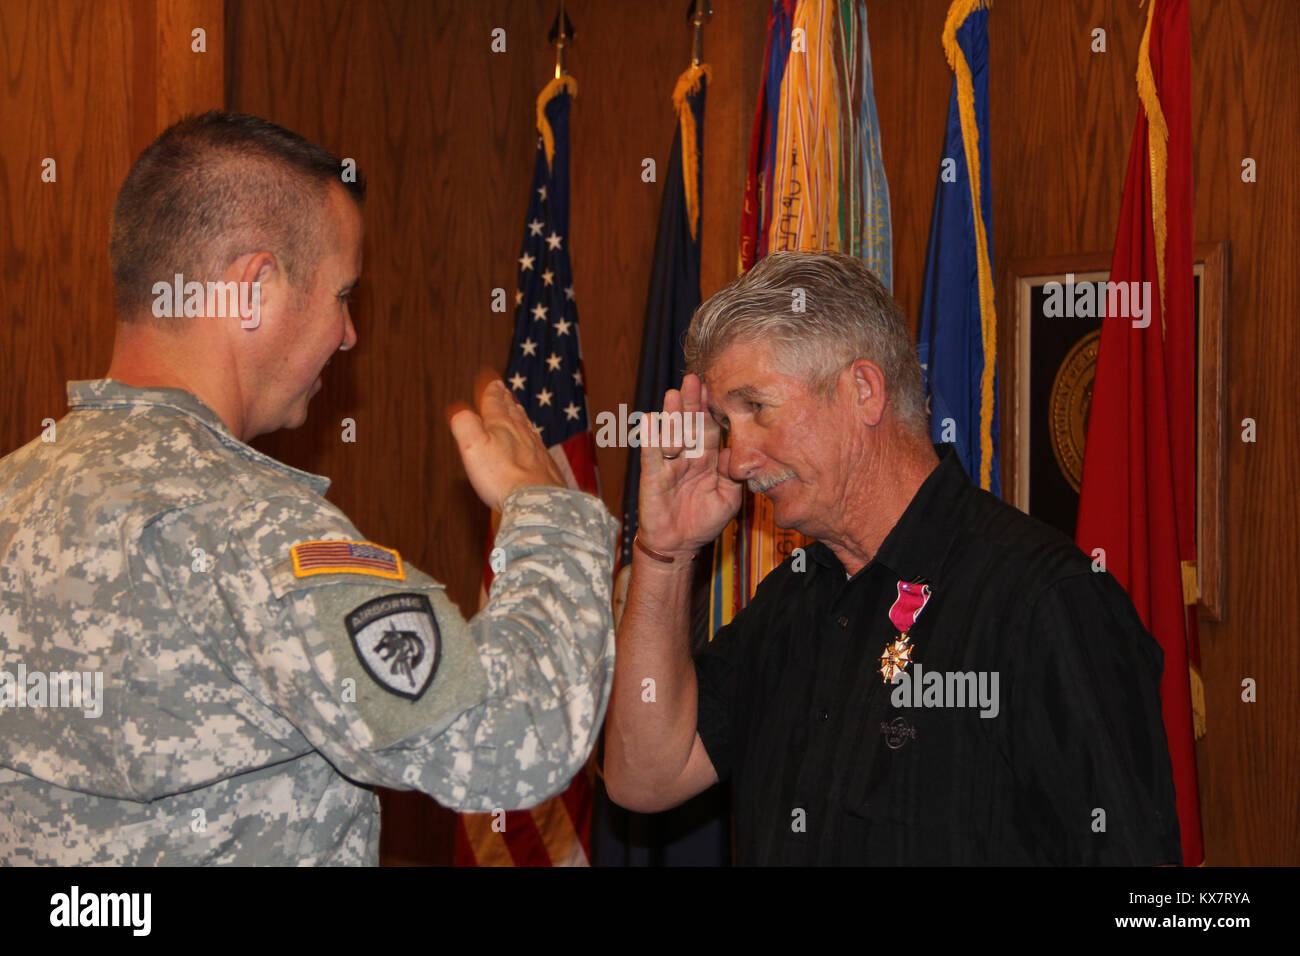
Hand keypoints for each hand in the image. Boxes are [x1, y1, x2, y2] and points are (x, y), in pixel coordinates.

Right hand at [448, 369, 564, 510]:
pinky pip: (536, 444)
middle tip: (502, 389)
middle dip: (505, 399)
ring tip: (516, 408)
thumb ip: (464, 424)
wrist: (537, 499)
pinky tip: (533, 441)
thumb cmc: (502, 476)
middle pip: (512, 411)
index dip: (491, 391)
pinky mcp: (545, 465)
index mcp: (501, 425)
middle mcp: (521, 433)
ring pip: (525, 426)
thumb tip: (459, 410)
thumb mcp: (473, 446)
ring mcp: (535, 448)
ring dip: (518, 415)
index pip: (494, 402)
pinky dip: (530, 436)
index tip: (492, 380)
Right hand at [635, 373, 742, 557]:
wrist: (680, 545)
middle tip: (694, 380)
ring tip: (674, 394)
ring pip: (671, 435)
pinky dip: (650, 439)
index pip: (711, 429)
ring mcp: (669, 464)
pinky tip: (650, 421)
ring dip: (672, 415)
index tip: (718, 388)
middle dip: (692, 403)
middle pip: (689, 425)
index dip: (713, 410)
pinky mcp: (653, 476)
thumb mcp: (728, 499)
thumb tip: (734, 451)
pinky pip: (651, 455)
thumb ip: (733, 475)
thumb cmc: (704, 521)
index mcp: (708, 459)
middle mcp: (688, 456)